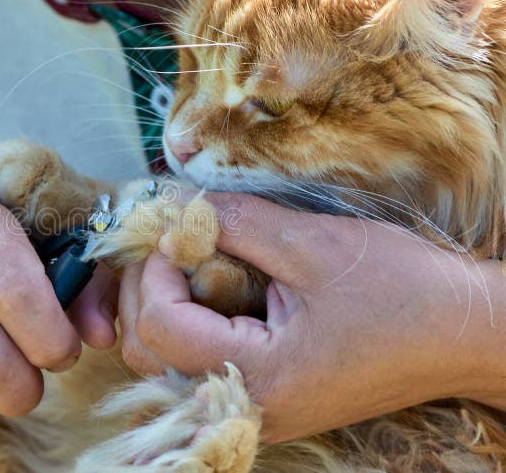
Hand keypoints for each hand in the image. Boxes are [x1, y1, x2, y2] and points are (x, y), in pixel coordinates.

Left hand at [119, 192, 505, 442]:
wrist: (460, 334)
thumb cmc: (403, 290)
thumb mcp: (313, 245)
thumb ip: (235, 224)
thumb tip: (176, 203)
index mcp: (260, 377)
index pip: (160, 327)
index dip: (155, 270)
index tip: (177, 230)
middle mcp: (248, 405)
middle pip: (150, 351)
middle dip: (149, 288)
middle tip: (178, 242)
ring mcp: (254, 406)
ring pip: (166, 361)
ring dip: (166, 304)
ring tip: (197, 262)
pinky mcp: (264, 395)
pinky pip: (197, 362)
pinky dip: (192, 320)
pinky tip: (217, 288)